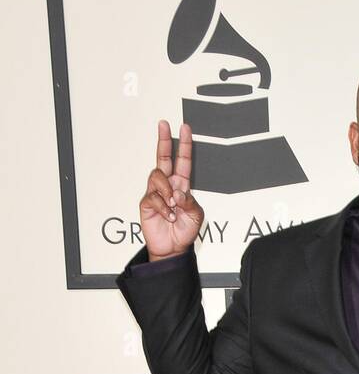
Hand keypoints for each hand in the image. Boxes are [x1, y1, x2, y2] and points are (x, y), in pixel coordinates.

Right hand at [139, 120, 203, 259]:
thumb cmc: (185, 231)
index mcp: (182, 185)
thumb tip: (178, 192)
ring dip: (167, 190)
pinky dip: (163, 207)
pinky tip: (169, 215)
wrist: (173, 248)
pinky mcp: (147, 203)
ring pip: (157, 176)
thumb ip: (190, 201)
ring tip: (173, 205)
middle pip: (163, 158)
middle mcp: (168, 185)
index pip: (183, 161)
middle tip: (163, 124)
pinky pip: (153, 197)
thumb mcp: (196, 216)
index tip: (184, 128)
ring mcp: (156, 193)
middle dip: (163, 140)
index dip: (184, 145)